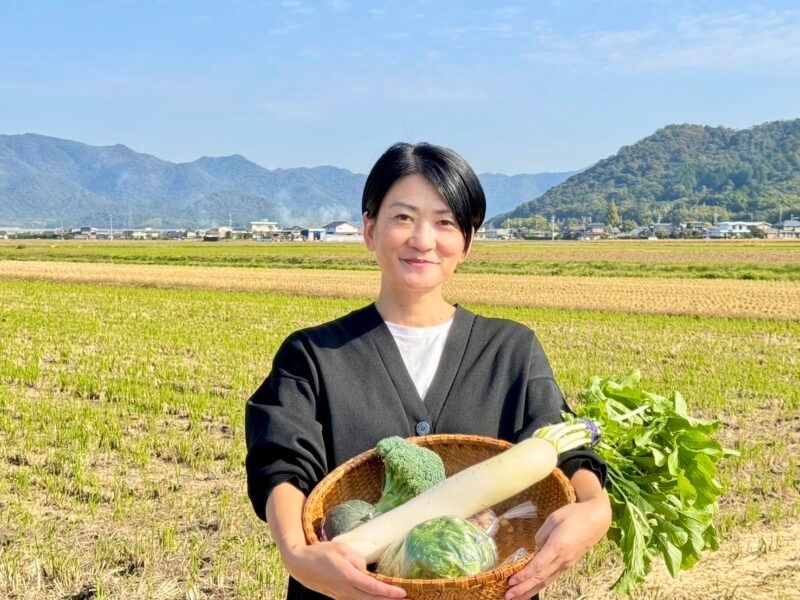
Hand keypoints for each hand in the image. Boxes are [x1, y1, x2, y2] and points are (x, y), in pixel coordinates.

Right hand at [285, 540, 406, 599]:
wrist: (300, 565)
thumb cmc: (321, 553)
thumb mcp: (341, 549)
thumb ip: (358, 560)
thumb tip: (367, 571)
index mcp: (348, 577)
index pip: (373, 587)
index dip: (389, 592)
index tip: (403, 593)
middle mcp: (346, 590)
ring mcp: (342, 596)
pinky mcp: (339, 597)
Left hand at [504, 494, 610, 599]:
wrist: (597, 519)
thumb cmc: (574, 515)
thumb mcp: (554, 518)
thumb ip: (541, 534)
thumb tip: (535, 549)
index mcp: (557, 546)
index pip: (538, 565)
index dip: (524, 575)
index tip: (511, 582)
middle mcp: (562, 559)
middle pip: (541, 578)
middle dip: (523, 588)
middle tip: (508, 596)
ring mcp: (566, 564)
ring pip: (546, 581)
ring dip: (530, 590)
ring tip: (517, 598)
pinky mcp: (568, 564)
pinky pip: (552, 577)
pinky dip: (540, 585)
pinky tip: (531, 589)